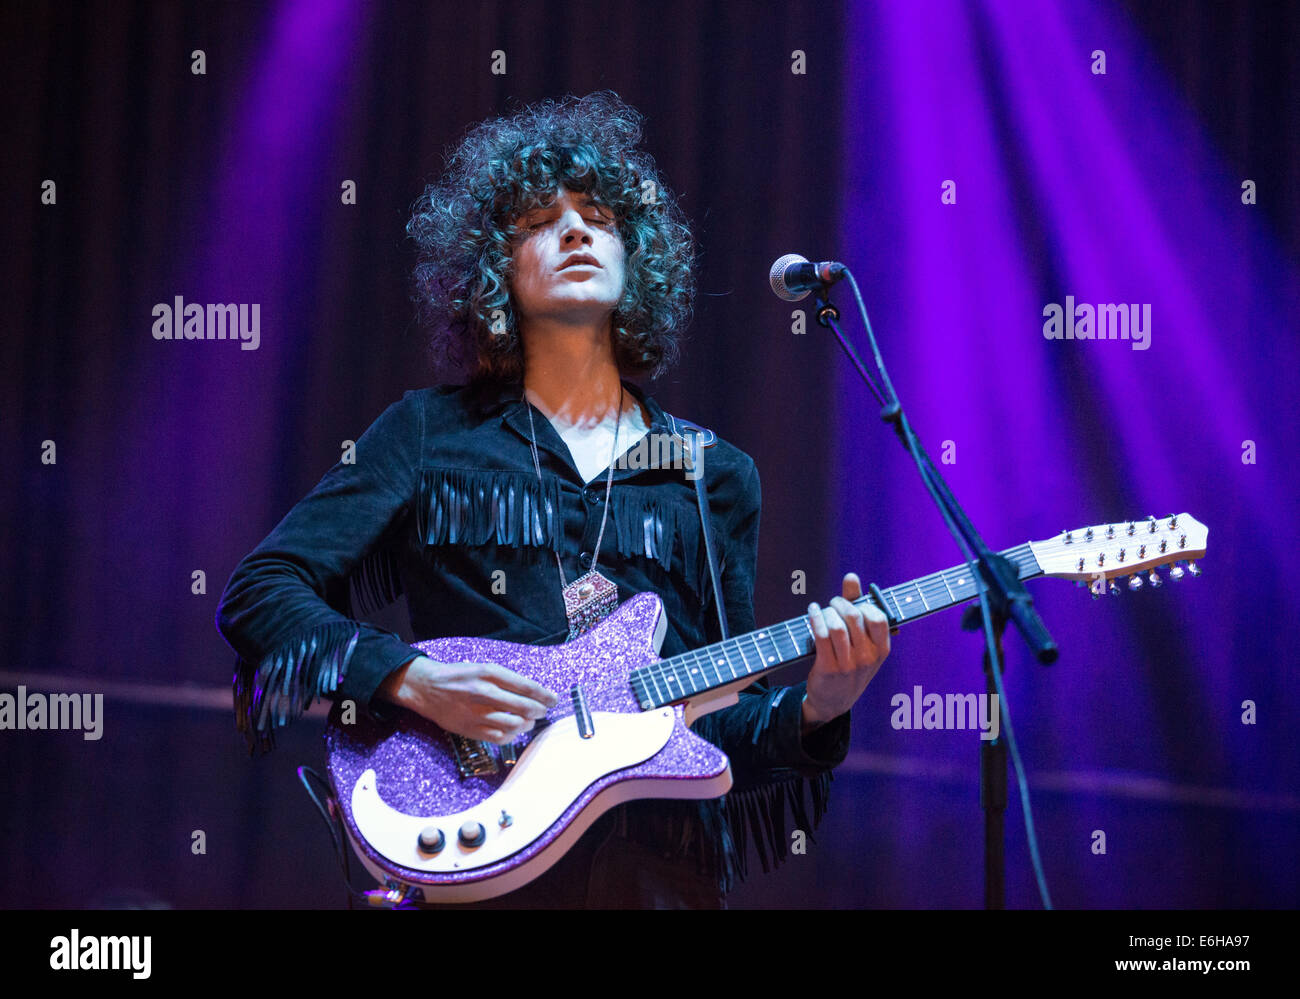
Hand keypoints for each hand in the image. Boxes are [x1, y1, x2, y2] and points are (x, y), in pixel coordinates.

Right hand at [377, 656, 558, 743]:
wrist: (426, 687)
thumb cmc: (458, 676)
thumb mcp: (482, 668)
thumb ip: (506, 680)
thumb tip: (533, 693)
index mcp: (488, 672)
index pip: (526, 686)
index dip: (544, 695)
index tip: (553, 699)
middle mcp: (483, 692)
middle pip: (524, 707)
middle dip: (539, 710)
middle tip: (542, 711)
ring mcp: (476, 713)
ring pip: (514, 724)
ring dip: (527, 724)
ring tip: (529, 721)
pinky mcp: (470, 729)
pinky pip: (499, 737)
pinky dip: (512, 735)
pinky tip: (513, 730)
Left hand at [803, 572, 890, 732]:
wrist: (834, 700)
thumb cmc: (849, 663)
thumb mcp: (861, 641)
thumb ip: (857, 606)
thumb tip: (851, 577)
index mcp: (882, 649)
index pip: (878, 617)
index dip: (863, 604)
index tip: (852, 603)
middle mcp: (868, 657)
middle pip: (854, 617)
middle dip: (840, 603)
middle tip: (833, 603)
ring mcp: (849, 665)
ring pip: (836, 625)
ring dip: (826, 612)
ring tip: (822, 610)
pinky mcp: (829, 668)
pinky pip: (821, 635)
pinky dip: (815, 618)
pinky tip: (812, 611)